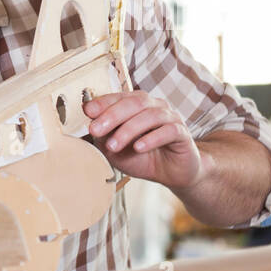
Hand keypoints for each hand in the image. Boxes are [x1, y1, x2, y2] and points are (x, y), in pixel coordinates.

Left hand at [84, 91, 202, 189]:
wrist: (170, 173)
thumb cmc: (141, 157)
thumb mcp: (115, 149)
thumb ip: (103, 135)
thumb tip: (88, 121)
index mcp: (137, 105)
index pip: (119, 97)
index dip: (103, 102)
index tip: (87, 111)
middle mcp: (154, 106)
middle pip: (134, 102)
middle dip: (112, 115)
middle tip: (96, 130)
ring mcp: (170, 118)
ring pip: (150, 115)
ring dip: (128, 130)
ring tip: (113, 145)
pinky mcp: (182, 133)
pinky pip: (169, 131)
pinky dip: (152, 138)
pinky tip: (139, 147)